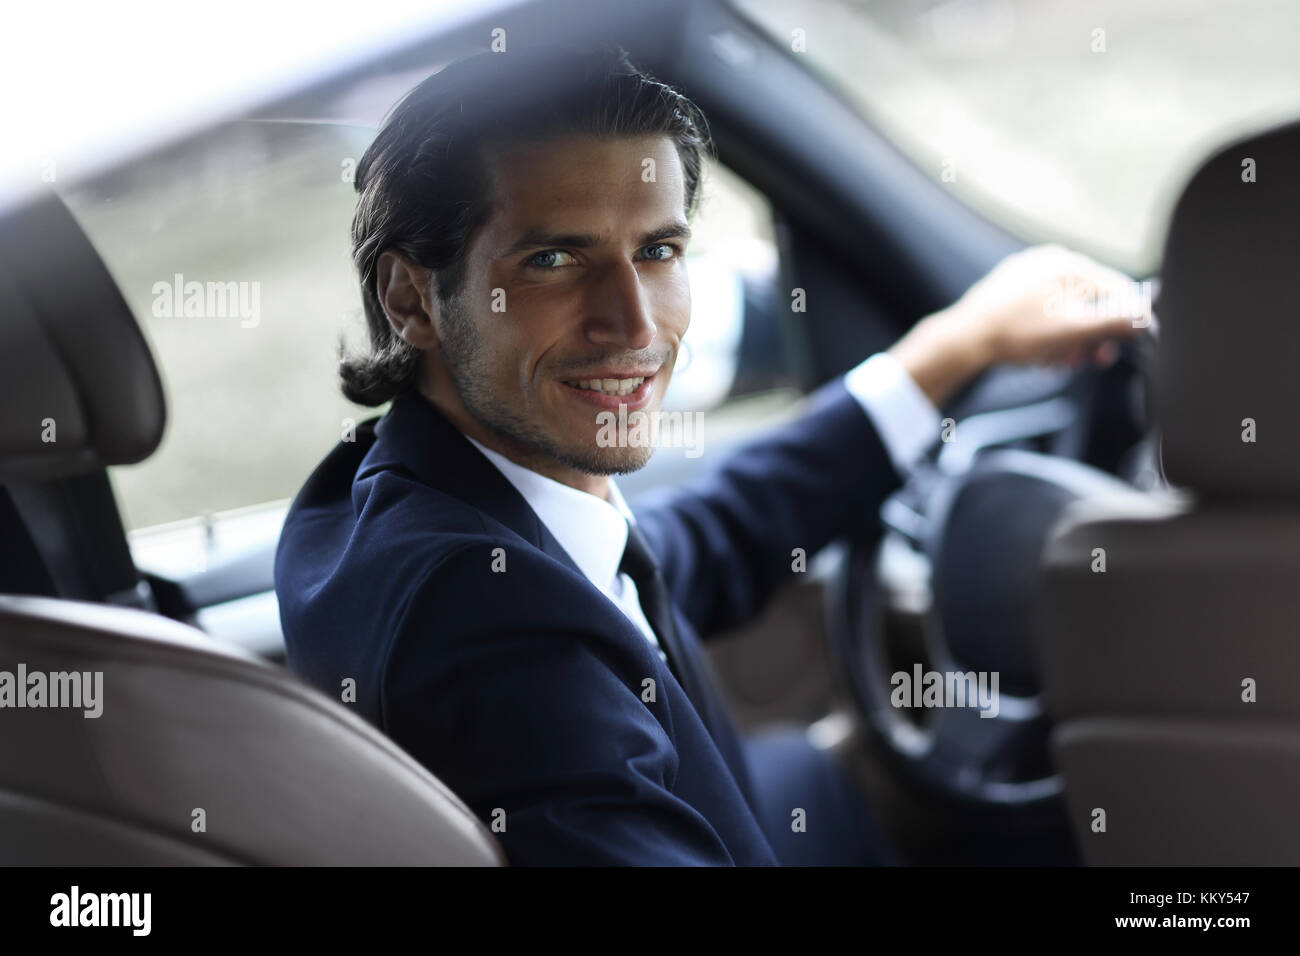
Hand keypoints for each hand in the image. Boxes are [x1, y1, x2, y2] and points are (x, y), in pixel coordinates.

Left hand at [890, 244, 1147, 406]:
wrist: (966, 338)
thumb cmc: (1019, 334)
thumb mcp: (1075, 331)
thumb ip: (1114, 322)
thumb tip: (1146, 315)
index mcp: (1072, 266)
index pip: (1117, 289)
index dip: (1125, 319)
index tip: (1121, 344)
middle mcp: (1052, 260)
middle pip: (1089, 300)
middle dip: (1090, 334)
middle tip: (1085, 360)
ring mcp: (1029, 270)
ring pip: (1064, 307)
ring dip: (1068, 338)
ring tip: (1056, 361)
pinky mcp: (1010, 285)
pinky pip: (1041, 306)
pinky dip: (1046, 330)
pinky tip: (1038, 352)